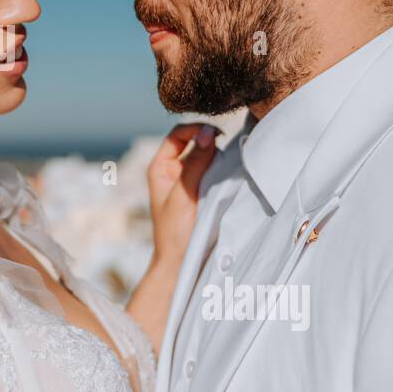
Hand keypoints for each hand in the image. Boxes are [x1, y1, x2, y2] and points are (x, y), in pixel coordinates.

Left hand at [148, 123, 217, 263]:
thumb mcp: (184, 195)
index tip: (217, 134)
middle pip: (195, 143)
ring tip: (231, 165)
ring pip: (208, 157)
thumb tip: (207, 132)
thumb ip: (196, 164)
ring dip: (219, 158)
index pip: (178, 135)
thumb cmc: (175, 232)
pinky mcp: (203, 190)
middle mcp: (174, 170)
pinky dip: (224, 170)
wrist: (181, 262)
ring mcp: (189, 180)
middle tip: (228, 151)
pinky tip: (231, 176)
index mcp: (160, 167)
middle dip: (211, 144)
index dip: (196, 129)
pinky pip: (215, 172)